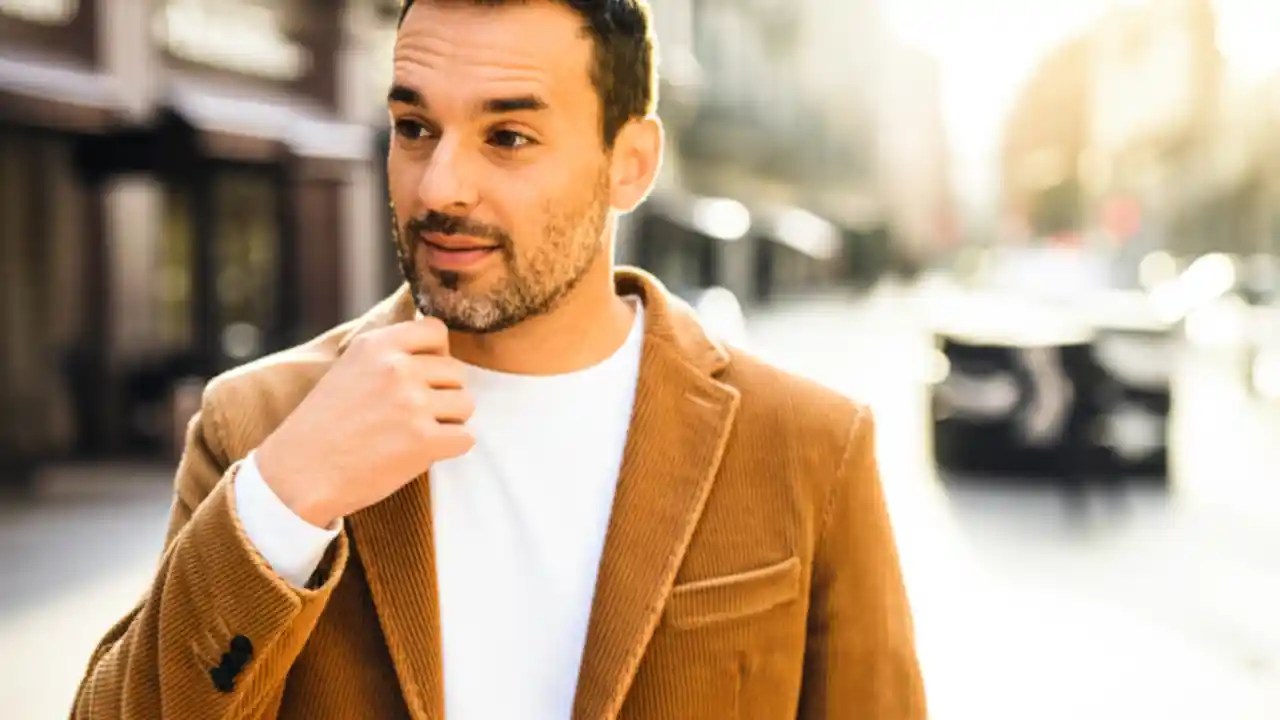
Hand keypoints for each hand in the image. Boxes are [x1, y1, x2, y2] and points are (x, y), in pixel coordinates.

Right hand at [255, 317, 474, 526]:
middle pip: (456, 372)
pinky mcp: (423, 440)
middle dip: (442, 394)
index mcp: (377, 345)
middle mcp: (397, 368)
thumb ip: (389, 355)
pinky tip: (420, 452)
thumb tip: (439, 350)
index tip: (421, 377)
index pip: (436, 331)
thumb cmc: (325, 427)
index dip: (436, 356)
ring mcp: (412, 403)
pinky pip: (465, 438)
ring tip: (414, 434)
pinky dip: (450, 448)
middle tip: (412, 416)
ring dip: (448, 421)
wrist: (299, 475)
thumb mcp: (350, 369)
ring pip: (466, 404)